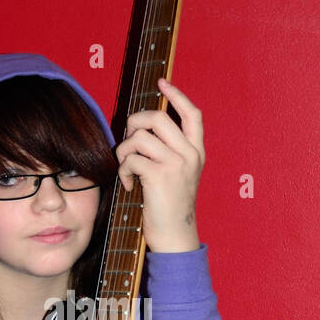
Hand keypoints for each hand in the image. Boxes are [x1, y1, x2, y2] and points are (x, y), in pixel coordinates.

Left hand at [116, 77, 203, 252]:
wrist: (175, 237)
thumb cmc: (170, 207)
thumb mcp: (179, 175)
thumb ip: (169, 151)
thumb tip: (142, 128)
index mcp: (197, 152)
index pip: (192, 113)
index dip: (176, 94)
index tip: (162, 82)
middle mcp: (190, 154)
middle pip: (158, 117)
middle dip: (134, 123)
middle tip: (128, 141)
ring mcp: (176, 164)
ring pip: (140, 137)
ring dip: (124, 151)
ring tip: (126, 168)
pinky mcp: (160, 176)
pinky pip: (131, 159)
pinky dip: (122, 171)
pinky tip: (127, 185)